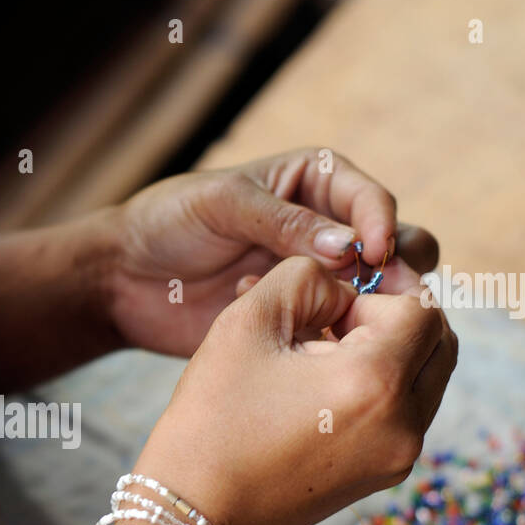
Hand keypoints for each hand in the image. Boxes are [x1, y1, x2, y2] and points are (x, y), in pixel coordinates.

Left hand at [106, 148, 439, 356]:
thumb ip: (284, 222)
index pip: (372, 201)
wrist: (125, 278)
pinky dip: (336, 337)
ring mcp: (320, 278)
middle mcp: (329, 228)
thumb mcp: (221, 206)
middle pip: (399, 246)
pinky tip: (304, 343)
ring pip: (380, 294)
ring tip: (344, 323)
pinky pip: (342, 331)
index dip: (382, 226)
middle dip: (400, 272)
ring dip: (372, 309)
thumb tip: (350, 249)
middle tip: (384, 301)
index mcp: (316, 182)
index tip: (375, 257)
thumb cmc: (168, 223)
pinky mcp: (304, 320)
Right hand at [133, 257, 457, 524]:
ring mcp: (397, 457)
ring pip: (428, 378)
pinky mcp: (382, 476)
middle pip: (440, 342)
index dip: (378, 289)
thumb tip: (341, 284)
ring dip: (391, 351)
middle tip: (335, 316)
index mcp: (375, 383)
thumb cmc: (211, 419)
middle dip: (395, 316)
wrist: (193, 514)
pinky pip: (406, 412)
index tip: (328, 296)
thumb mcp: (247, 323)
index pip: (419, 308)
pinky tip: (321, 386)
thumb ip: (303, 277)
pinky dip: (380, 387)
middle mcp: (403, 425)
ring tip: (323, 351)